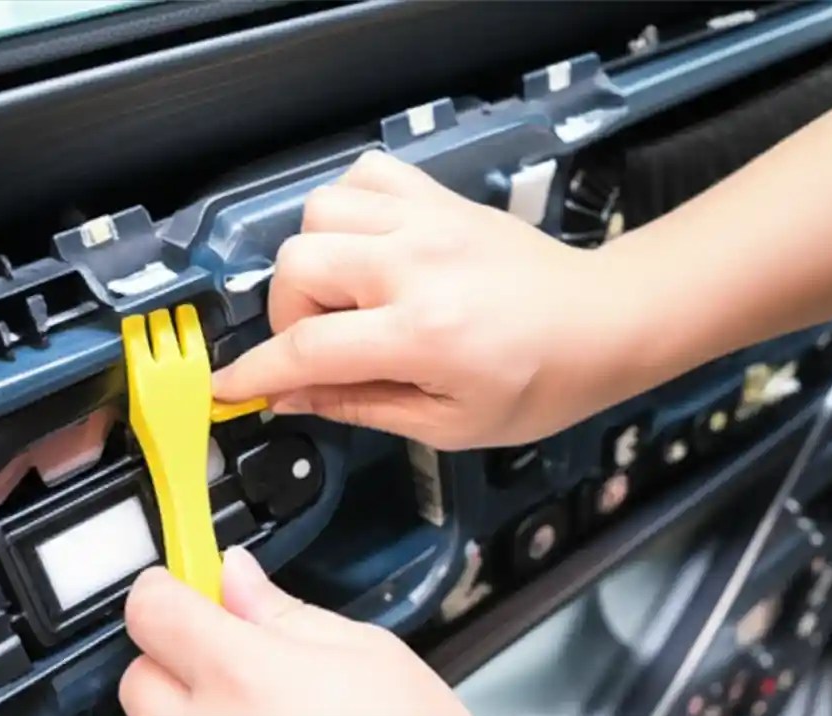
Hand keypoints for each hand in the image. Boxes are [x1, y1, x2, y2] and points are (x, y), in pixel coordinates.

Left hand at [119, 546, 470, 715]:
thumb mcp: (369, 654)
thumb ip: (287, 613)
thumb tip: (235, 575)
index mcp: (247, 677)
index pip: (152, 612)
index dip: (166, 591)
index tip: (181, 588)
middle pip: (140, 680)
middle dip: (176, 660)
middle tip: (234, 659)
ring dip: (192, 714)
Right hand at [211, 150, 659, 449]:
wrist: (603, 321)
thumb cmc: (537, 386)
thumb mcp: (448, 424)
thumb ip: (359, 405)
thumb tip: (288, 397)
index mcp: (423, 333)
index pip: (309, 348)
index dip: (255, 372)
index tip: (228, 387)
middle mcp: (416, 264)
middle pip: (298, 264)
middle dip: (290, 315)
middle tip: (324, 344)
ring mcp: (427, 220)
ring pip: (320, 211)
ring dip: (315, 258)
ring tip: (346, 294)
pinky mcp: (439, 197)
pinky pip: (364, 175)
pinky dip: (348, 208)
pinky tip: (366, 244)